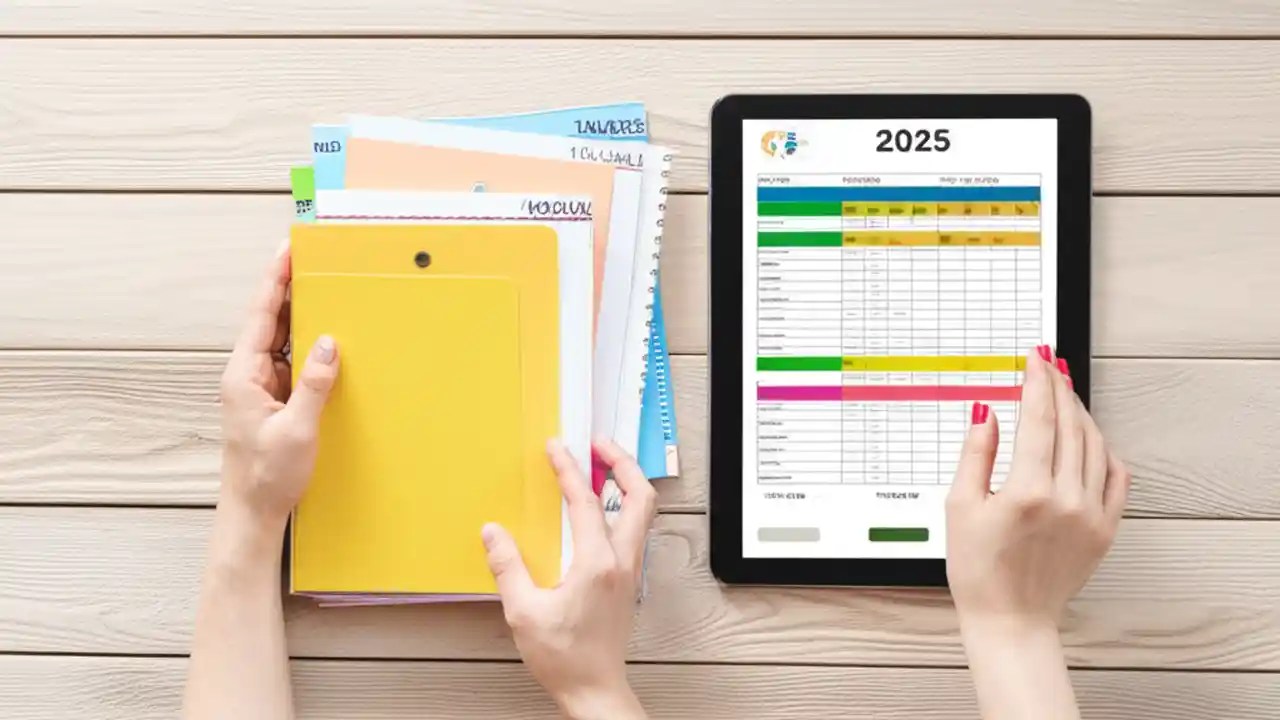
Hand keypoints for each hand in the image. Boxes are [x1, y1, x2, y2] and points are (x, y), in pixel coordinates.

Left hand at [218, 241, 339, 530]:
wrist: (253, 514)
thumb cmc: (266, 476)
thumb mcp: (297, 429)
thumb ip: (314, 384)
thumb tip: (329, 343)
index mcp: (243, 375)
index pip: (261, 315)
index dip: (276, 280)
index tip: (288, 250)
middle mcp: (248, 375)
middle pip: (270, 320)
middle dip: (290, 288)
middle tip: (311, 259)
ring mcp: (261, 388)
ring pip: (282, 341)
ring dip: (302, 317)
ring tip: (325, 289)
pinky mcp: (275, 401)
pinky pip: (292, 364)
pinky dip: (309, 348)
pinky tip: (328, 339)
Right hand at [483, 438, 656, 719]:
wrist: (595, 689)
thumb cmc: (564, 658)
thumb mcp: (524, 612)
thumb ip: (508, 567)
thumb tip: (493, 532)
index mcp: (597, 564)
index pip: (585, 502)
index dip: (569, 469)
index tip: (555, 448)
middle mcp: (622, 561)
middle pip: (639, 496)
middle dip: (622, 462)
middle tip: (599, 443)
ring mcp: (630, 570)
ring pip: (643, 512)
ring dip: (628, 482)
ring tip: (604, 464)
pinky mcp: (628, 580)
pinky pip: (634, 530)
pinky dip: (624, 506)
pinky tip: (602, 508)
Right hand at [946, 345, 1129, 632]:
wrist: (1011, 619)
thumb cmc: (978, 570)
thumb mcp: (959, 507)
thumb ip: (975, 454)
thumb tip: (987, 413)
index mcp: (1027, 491)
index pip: (1039, 418)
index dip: (1037, 382)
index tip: (1035, 358)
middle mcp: (1066, 499)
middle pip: (1070, 424)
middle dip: (1059, 388)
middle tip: (1050, 364)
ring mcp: (1091, 514)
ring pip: (1095, 444)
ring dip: (1080, 413)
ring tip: (1065, 394)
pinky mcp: (1106, 529)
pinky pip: (1115, 475)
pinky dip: (1103, 449)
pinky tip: (1089, 437)